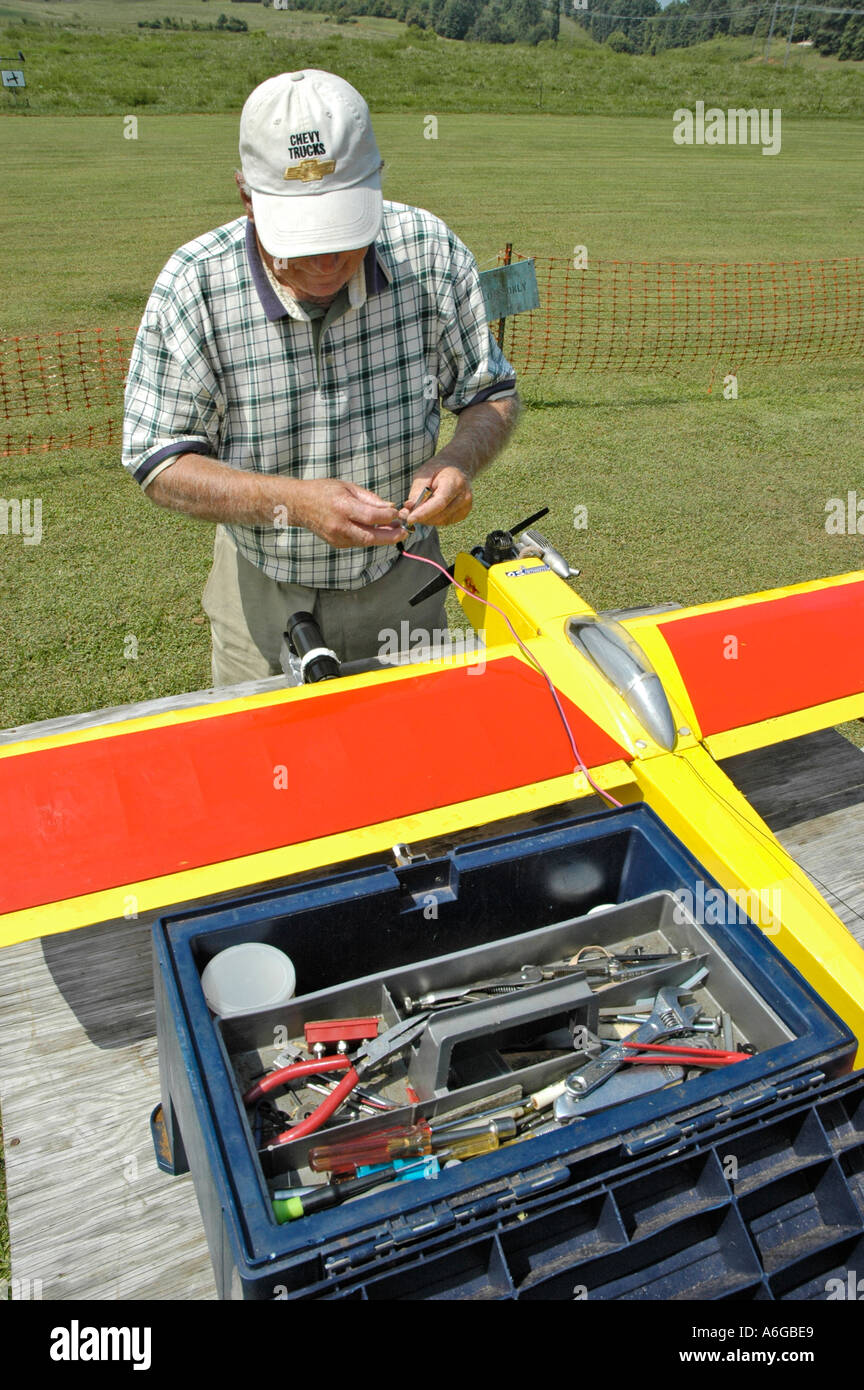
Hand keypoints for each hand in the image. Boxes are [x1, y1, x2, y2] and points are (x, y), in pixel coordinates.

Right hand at [292, 479, 406, 548]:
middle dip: (390, 536)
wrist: (299, 504)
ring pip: (366, 542)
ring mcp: (337, 537)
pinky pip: (358, 542)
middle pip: (370, 536)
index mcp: (342, 507)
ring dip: (383, 538)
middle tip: (404, 532)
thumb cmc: (325, 491)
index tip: (398, 513)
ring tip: (395, 532)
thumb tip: (390, 508)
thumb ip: (370, 499)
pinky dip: (370, 538)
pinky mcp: (336, 543)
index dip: (388, 517)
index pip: (371, 516)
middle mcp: (339, 525)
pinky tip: (378, 532)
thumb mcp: (348, 487)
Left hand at [400, 465, 472, 528]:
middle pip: (439, 514)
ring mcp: (465, 507)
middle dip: (420, 516)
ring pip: (440, 521)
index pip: (439, 503)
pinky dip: (433, 518)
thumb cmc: (439, 469)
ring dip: (426, 518)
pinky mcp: (463, 514)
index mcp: (455, 482)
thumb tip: (410, 507)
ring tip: (417, 508)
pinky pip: (444, 522)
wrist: (457, 468)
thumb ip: (418, 490)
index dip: (424, 513)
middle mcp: (464, 497)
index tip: (409, 519)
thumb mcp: (425, 473)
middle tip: (405, 513)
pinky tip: (429, 509)